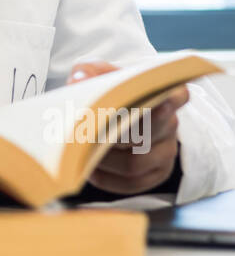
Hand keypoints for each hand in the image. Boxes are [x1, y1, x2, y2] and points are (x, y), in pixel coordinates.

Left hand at [67, 60, 186, 194]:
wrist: (118, 118)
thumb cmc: (111, 94)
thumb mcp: (100, 76)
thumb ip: (88, 72)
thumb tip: (78, 79)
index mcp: (163, 95)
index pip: (176, 96)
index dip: (171, 100)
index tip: (163, 99)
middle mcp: (171, 124)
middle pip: (148, 134)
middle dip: (116, 135)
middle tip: (89, 133)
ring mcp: (166, 152)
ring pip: (135, 163)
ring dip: (104, 160)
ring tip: (83, 152)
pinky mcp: (157, 174)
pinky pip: (131, 183)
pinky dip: (106, 178)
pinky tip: (91, 169)